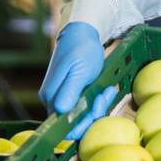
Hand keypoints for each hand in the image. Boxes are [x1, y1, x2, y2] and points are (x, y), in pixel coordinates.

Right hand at [39, 21, 114, 139]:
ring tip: (108, 90)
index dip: (83, 124)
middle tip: (106, 95)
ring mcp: (63, 98)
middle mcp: (54, 101)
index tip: (97, 108)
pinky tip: (106, 89)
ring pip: (83, 115)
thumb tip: (61, 110)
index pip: (65, 127)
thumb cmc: (80, 49)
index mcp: (52, 97)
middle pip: (75, 123)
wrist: (82, 34)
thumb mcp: (79, 71)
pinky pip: (86, 106)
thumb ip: (70, 91)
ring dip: (99, 106)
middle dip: (94, 113)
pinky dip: (98, 101)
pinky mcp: (73, 94)